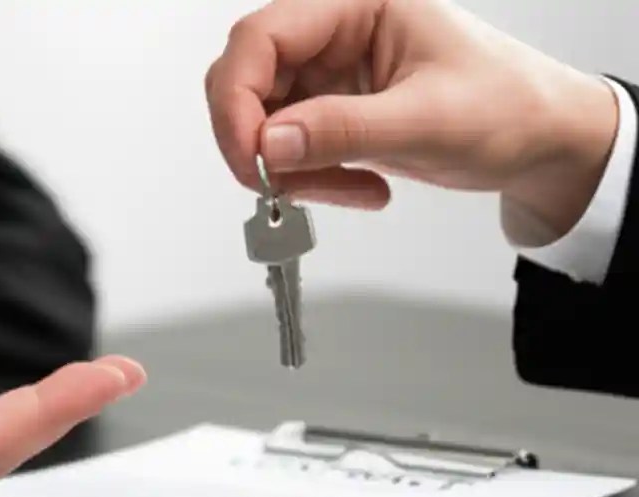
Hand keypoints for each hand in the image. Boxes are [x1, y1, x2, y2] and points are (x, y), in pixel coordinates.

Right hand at [205, 0, 619, 240]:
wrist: (545, 142)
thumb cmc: (512, 106)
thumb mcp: (429, 121)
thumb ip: (343, 130)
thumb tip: (268, 145)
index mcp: (355, 5)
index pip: (261, 39)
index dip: (239, 98)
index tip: (250, 156)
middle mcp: (333, 34)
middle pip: (247, 81)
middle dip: (259, 142)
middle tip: (280, 185)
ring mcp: (327, 75)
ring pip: (261, 124)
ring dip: (290, 170)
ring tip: (349, 189)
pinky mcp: (329, 113)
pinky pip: (287, 151)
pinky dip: (309, 180)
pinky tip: (360, 187)